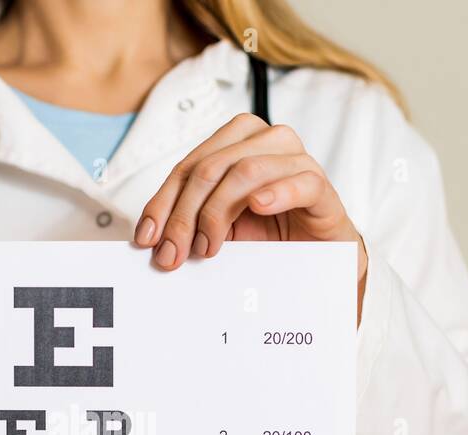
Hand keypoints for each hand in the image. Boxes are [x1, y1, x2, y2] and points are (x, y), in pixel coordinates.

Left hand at [134, 113, 367, 320]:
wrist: (315, 260)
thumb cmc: (266, 238)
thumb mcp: (218, 229)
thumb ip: (188, 223)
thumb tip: (149, 236)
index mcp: (236, 143)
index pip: (188, 167)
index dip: (163, 202)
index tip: (146, 238)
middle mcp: (266, 141)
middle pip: (210, 168)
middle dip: (184, 215)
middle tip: (173, 254)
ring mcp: (296, 160)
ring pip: (245, 170)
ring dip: (218, 212)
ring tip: (208, 248)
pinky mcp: (321, 186)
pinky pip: (300, 181)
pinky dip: (276, 192)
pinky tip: (258, 206)